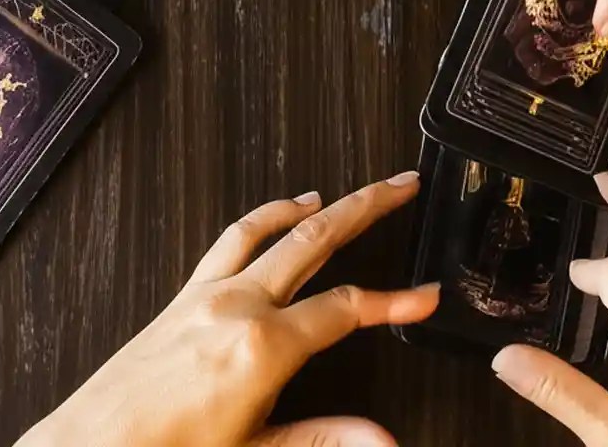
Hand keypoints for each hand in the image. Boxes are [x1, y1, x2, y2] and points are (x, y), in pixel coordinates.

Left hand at [15, 172, 438, 446]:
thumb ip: (325, 438)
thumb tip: (382, 440)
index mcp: (264, 346)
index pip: (346, 310)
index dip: (393, 300)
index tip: (425, 296)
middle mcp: (238, 305)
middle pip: (315, 239)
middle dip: (366, 207)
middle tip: (401, 186)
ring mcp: (207, 294)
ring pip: (272, 230)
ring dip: (314, 205)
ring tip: (344, 193)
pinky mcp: (182, 297)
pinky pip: (229, 241)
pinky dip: (260, 220)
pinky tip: (274, 218)